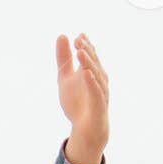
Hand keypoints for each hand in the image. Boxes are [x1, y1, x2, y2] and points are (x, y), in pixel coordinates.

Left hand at [56, 33, 108, 163]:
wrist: (85, 128)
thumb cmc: (78, 101)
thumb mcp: (65, 78)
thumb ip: (63, 58)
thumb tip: (62, 35)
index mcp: (92, 71)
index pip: (90, 55)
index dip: (85, 45)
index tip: (78, 36)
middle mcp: (99, 79)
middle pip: (93, 62)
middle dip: (86, 51)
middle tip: (78, 40)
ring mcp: (100, 92)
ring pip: (96, 75)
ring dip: (88, 63)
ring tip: (80, 52)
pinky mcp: (99, 105)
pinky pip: (96, 92)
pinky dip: (92, 82)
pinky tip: (86, 74)